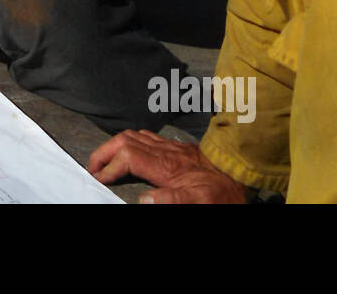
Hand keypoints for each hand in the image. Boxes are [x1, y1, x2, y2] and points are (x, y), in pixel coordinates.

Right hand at [88, 129, 250, 203]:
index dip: (109, 167)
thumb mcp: (200, 201)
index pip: (128, 157)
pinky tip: (130, 149)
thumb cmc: (223, 192)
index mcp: (166, 164)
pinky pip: (147, 137)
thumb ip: (172, 200)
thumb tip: (143, 200)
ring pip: (135, 135)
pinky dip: (131, 141)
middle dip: (104, 152)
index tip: (97, 179)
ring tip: (104, 159)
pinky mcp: (177, 148)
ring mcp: (171, 147)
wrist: (244, 174)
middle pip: (125, 141)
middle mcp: (166, 151)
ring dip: (115, 145)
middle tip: (92, 167)